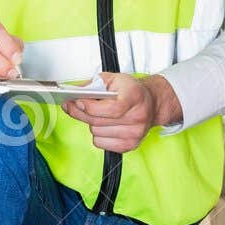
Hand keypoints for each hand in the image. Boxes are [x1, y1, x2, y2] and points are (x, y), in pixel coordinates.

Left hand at [62, 73, 176, 152]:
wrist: (151, 103)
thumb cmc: (132, 91)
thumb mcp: (114, 79)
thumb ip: (93, 84)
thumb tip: (75, 93)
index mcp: (134, 96)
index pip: (110, 108)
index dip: (89, 106)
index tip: (76, 101)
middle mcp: (137, 116)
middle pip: (98, 121)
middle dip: (81, 113)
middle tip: (73, 106)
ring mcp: (135, 133)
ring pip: (96, 132)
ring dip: (92, 123)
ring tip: (98, 114)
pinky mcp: (129, 145)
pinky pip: (100, 143)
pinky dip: (97, 135)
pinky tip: (104, 125)